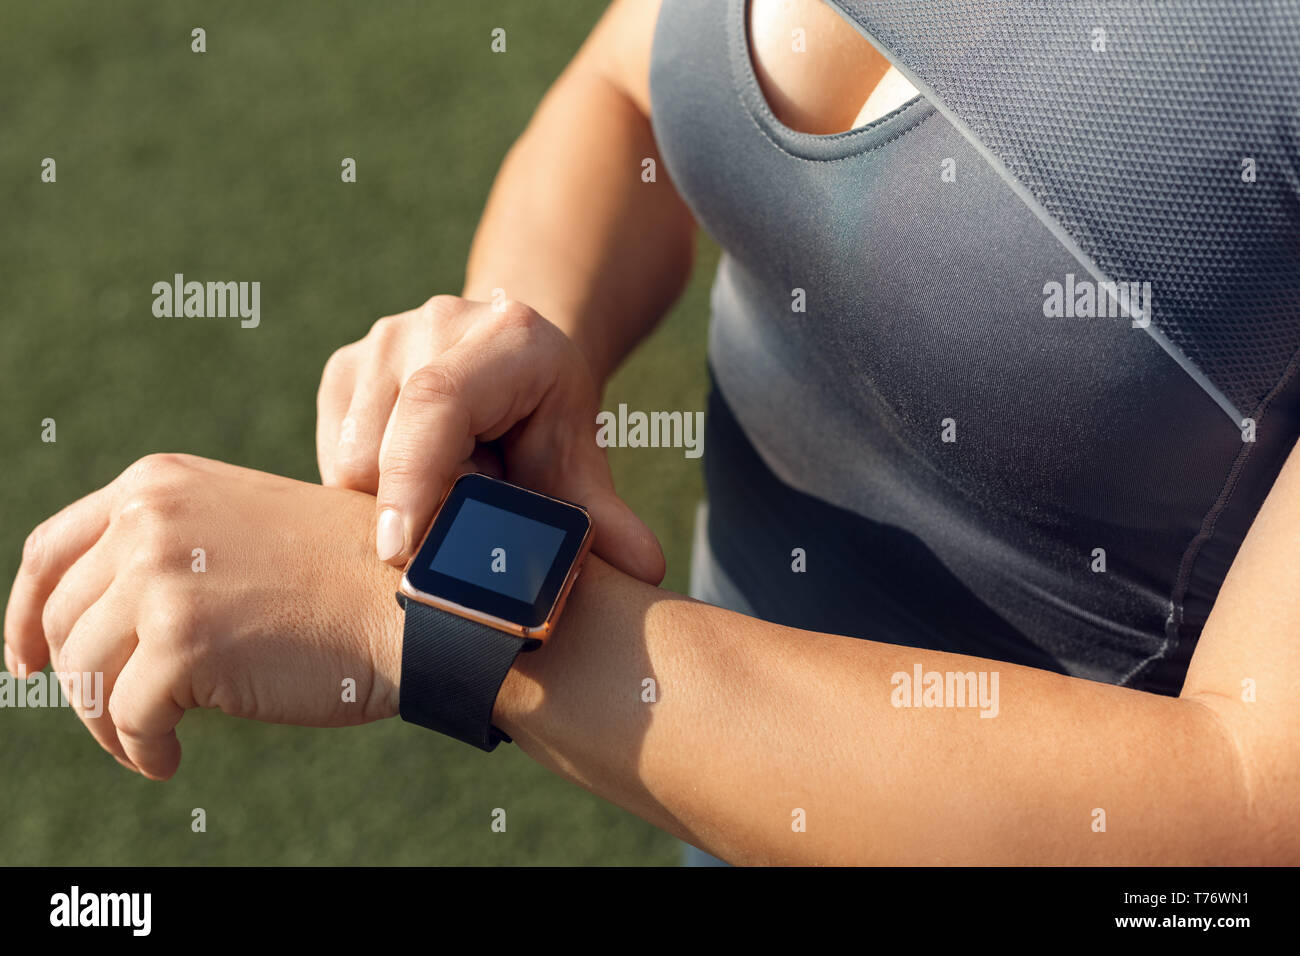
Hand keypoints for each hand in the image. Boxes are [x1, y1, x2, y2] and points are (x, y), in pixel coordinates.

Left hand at [2, 454, 402, 778]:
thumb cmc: (350, 572)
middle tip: (118, 718)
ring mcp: (161, 581)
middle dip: (81, 682)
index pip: (50, 551)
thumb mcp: (245, 524)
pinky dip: (141, 751)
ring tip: (153, 743)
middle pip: (64, 620)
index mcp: (160, 483)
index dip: (24, 615)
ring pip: (88, 675)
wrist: (414, 600)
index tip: (28, 662)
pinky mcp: (183, 646)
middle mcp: (149, 521)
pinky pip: (128, 719)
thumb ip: (173, 546)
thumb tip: (100, 620)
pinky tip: (169, 761)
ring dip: (111, 724)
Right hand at [315, 295, 664, 580]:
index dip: (414, 478)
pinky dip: (366, 490)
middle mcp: (436, 322)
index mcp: (508, 337)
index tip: (399, 552)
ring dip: (391, 501)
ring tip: (448, 490)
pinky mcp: (344, 366)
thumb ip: (603, 516)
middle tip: (468, 515)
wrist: (515, 364)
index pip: (440, 403)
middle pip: (385, 447)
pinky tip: (414, 478)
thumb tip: (646, 569)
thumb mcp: (578, 462)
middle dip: (417, 507)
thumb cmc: (548, 422)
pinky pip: (333, 455)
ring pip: (351, 458)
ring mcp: (381, 339)